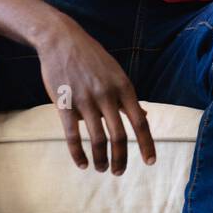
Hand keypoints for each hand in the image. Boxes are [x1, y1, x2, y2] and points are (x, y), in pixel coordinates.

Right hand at [35, 17, 155, 175]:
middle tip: (119, 172)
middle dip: (121, 159)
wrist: (61, 39)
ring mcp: (85, 100)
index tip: (150, 161)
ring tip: (101, 168)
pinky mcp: (64, 104)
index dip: (146, 144)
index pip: (140, 121)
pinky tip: (82, 163)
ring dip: (101, 159)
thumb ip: (128, 97)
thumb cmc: (91, 57)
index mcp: (123, 87)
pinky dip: (78, 154)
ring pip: (98, 139)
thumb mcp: (116, 73)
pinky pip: (73, 135)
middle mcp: (107, 95)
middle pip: (119, 136)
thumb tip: (144, 115)